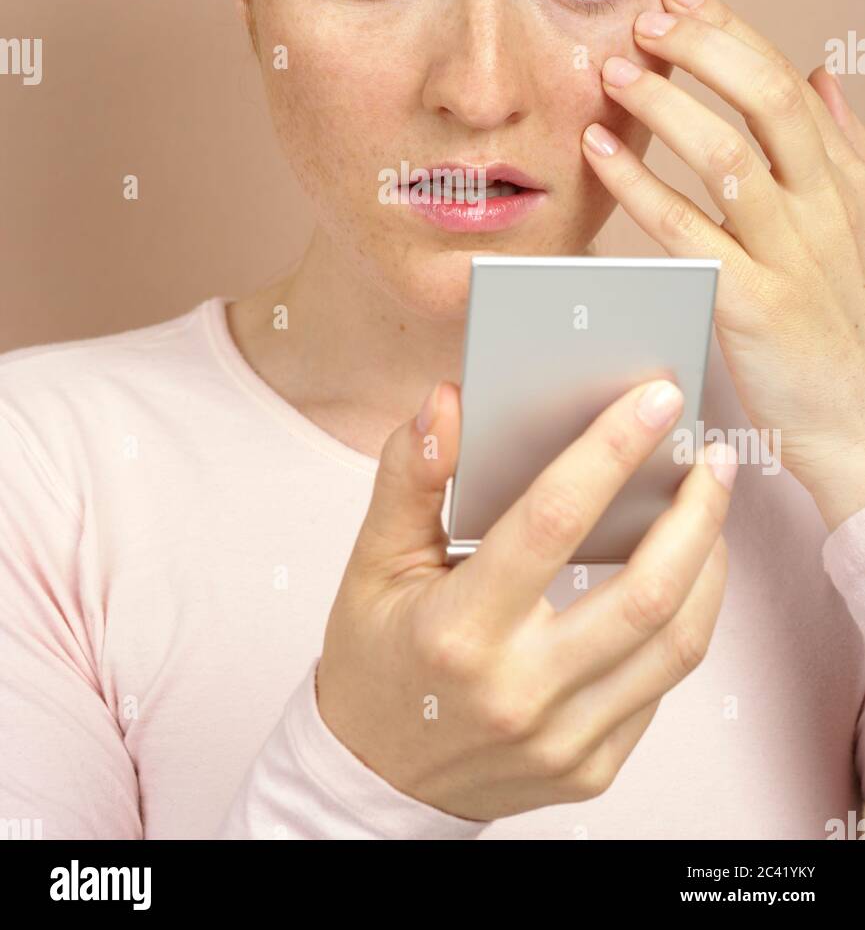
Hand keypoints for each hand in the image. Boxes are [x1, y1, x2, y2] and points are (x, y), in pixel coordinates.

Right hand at [315, 377, 734, 821]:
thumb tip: (451, 402)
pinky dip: (683, 620)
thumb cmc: (378, 656)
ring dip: (708, 564)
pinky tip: (680, 576)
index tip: (655, 402)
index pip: (553, 520)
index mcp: (460, 628)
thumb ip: (412, 475)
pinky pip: (661, 685)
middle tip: (715, 456)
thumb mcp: (374, 560)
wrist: (377, 776)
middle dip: (697, 510)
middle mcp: (519, 690)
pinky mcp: (592, 768)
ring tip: (710, 509)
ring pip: (676, 644)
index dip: (612, 450)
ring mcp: (563, 739)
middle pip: (647, 590)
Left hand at [581, 0, 864, 529]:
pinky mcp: (754, 303)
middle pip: (766, 104)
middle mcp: (821, 209)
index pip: (787, 85)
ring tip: (617, 74)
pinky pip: (688, 231)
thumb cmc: (840, 320)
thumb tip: (821, 75)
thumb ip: (838, 148)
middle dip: (704, 50)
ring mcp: (790, 254)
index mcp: (841, 183)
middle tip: (646, 18)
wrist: (858, 417)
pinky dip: (641, 185)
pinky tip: (602, 154)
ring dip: (668, 107)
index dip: (732, 33)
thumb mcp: (854, 224)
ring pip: (728, 158)